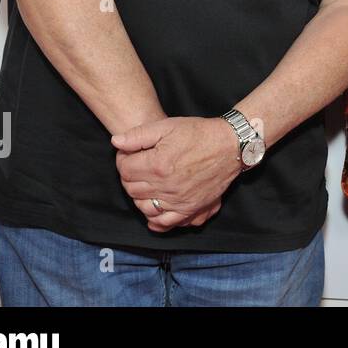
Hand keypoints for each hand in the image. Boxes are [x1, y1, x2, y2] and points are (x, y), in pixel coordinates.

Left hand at [112, 116, 241, 232]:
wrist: (230, 145)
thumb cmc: (200, 134)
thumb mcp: (168, 126)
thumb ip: (139, 135)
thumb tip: (116, 143)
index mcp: (157, 164)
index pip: (124, 169)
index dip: (123, 159)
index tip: (130, 154)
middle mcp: (165, 186)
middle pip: (131, 188)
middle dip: (130, 176)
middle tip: (139, 166)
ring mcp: (178, 200)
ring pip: (144, 206)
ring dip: (140, 196)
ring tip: (147, 183)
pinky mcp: (190, 208)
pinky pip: (165, 222)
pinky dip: (155, 219)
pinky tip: (154, 210)